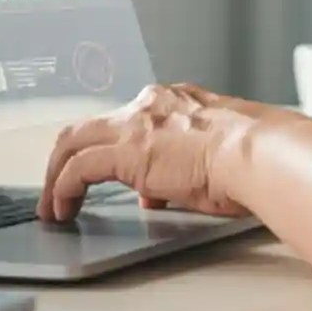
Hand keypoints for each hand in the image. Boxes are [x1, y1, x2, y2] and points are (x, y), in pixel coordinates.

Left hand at [37, 84, 256, 221]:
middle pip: (88, 126)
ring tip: (52, 204)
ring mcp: (135, 126)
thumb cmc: (255, 156)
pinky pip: (77, 169)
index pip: (128, 120)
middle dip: (67, 157)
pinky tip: (62, 209)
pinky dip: (63, 189)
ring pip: (72, 142)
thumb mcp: (216, 157)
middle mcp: (149, 105)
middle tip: (58, 184)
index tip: (118, 178)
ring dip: (56, 175)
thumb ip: (184, 168)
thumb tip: (161, 192)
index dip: (115, 151)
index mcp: (175, 101)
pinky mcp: (125, 152)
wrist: (259, 153)